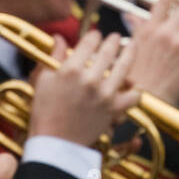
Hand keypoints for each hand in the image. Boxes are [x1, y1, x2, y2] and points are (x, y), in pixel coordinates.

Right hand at [28, 30, 138, 146]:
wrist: (55, 143)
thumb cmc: (45, 112)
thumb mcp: (43, 81)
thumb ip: (54, 56)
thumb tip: (59, 37)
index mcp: (71, 70)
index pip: (89, 42)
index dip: (94, 35)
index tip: (96, 35)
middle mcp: (90, 79)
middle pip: (109, 50)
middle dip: (113, 40)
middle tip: (116, 37)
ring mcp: (105, 94)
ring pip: (125, 66)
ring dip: (130, 53)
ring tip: (131, 47)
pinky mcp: (114, 109)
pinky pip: (134, 95)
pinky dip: (135, 89)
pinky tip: (133, 83)